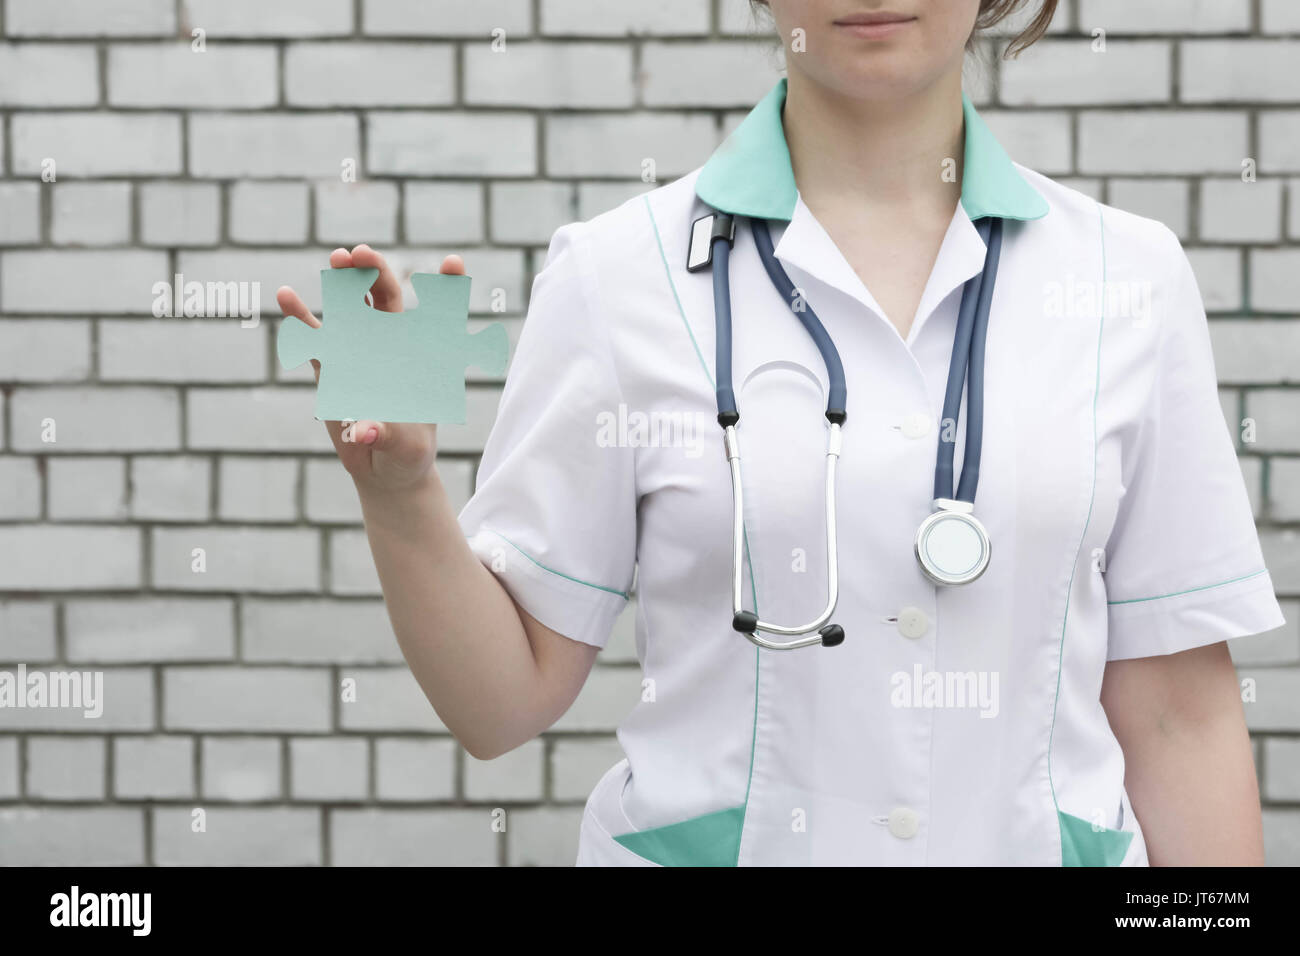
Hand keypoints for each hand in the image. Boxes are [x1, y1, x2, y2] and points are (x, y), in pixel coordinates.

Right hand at [275, 243, 465, 492]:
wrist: (384, 470)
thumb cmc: (408, 455)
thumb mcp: (406, 449)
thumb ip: (388, 436)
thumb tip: (364, 432)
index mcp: (422, 357)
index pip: (439, 315)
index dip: (449, 287)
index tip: (454, 263)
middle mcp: (391, 345)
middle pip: (384, 297)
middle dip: (375, 271)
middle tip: (361, 253)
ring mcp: (359, 351)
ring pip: (350, 306)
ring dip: (343, 280)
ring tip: (337, 258)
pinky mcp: (332, 366)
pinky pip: (315, 337)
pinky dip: (301, 316)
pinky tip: (286, 296)